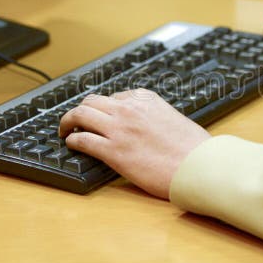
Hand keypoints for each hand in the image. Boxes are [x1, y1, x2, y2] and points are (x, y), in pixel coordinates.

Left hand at [58, 89, 210, 198]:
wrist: (198, 166)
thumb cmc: (193, 148)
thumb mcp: (174, 119)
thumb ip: (155, 116)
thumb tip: (147, 124)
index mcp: (145, 99)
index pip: (114, 97)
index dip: (104, 108)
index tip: (100, 116)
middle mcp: (129, 109)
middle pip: (91, 101)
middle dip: (81, 110)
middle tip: (75, 120)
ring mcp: (119, 129)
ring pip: (80, 115)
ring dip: (68, 121)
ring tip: (65, 130)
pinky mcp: (113, 151)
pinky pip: (82, 139)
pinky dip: (73, 140)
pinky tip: (71, 144)